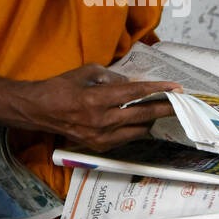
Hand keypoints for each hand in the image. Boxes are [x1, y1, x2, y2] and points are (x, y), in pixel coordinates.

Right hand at [15, 64, 181, 151]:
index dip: (158, 90)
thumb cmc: (61, 87)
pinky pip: (127, 138)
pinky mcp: (99, 146)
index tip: (175, 88)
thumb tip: (132, 84)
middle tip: (180, 103)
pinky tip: (142, 120)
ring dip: (151, 120)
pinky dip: (137, 129)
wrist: (39, 111)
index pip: (136, 94)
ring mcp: (101, 137)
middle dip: (165, 109)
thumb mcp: (87, 72)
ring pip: (138, 131)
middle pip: (143, 116)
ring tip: (161, 110)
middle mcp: (102, 122)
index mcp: (97, 100)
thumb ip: (112, 77)